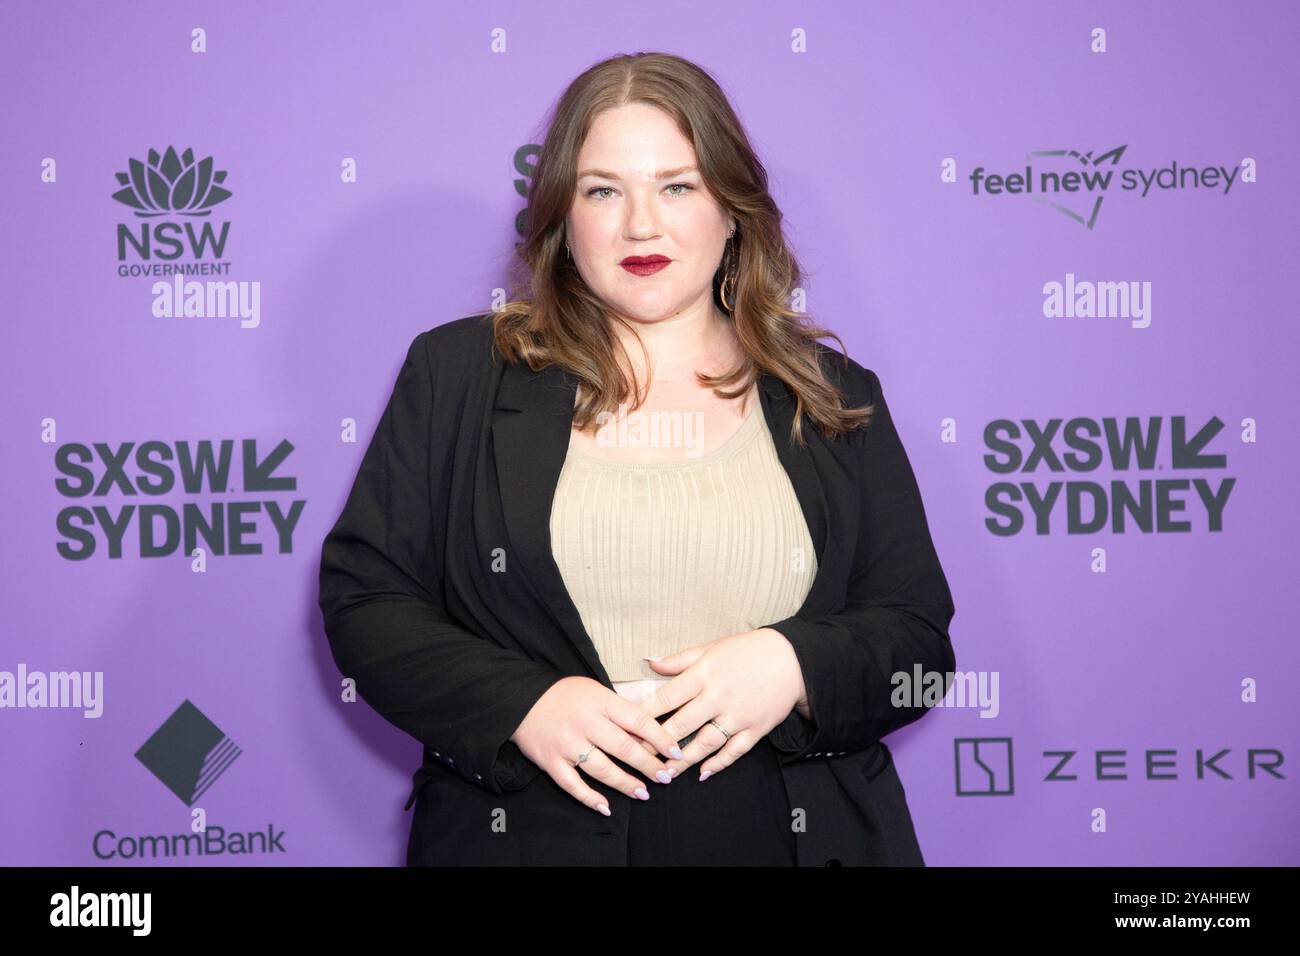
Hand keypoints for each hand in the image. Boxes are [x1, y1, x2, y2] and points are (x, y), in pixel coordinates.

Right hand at [510, 676, 684, 815]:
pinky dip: (589, 798)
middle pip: (624, 748)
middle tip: (665, 776)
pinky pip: (573, 785)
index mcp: (600, 702)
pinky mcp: (551, 761)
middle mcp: (586, 723)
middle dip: (649, 765)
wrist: (521, 699)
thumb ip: (619, 710)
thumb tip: (650, 733)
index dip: (660, 738)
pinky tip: (606, 807)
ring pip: (602, 769)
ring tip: (643, 793)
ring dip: (625, 784)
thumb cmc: (566, 695)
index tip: (676, 752)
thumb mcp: (595, 691)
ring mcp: (567, 744)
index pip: (637, 720)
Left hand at [635, 628, 807, 779]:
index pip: (668, 696)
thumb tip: (649, 663)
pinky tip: (702, 773)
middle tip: (638, 757)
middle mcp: (719, 697)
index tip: (629, 726)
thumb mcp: (712, 648)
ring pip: (705, 743)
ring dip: (683, 761)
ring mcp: (738, 716)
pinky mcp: (756, 729)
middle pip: (682, 724)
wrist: (793, 659)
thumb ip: (680, 660)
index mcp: (705, 674)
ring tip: (665, 773)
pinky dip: (718, 764)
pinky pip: (734, 751)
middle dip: (658, 743)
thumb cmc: (748, 650)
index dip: (646, 713)